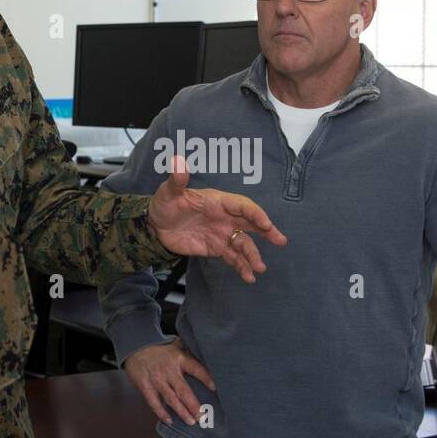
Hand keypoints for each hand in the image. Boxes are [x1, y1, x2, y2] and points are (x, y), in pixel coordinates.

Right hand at [123, 337, 215, 426]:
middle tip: (203, 417)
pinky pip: (154, 402)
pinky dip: (161, 412)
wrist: (134, 345)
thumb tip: (203, 350)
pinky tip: (170, 421)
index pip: (195, 369)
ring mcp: (156, 380)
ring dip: (182, 412)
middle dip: (194, 405)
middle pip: (184, 390)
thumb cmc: (158, 348)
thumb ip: (188, 350)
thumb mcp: (174, 345)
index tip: (214, 388)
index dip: (205, 378)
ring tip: (191, 422)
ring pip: (171, 399)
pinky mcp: (145, 386)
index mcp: (179, 359)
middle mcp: (169, 371)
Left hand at [147, 156, 286, 281]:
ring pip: (243, 244)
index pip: (242, 206)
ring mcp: (222, 234)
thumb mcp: (168, 192)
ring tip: (260, 268)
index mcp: (218, 201)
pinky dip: (242, 267)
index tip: (265, 224)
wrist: (156, 226)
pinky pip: (233, 258)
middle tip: (280, 240)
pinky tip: (249, 277)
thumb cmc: (165, 204)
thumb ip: (176, 180)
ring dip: (253, 255)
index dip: (255, 213)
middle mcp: (225, 218)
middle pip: (251, 223)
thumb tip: (177, 160)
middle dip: (267, 231)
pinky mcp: (216, 248)